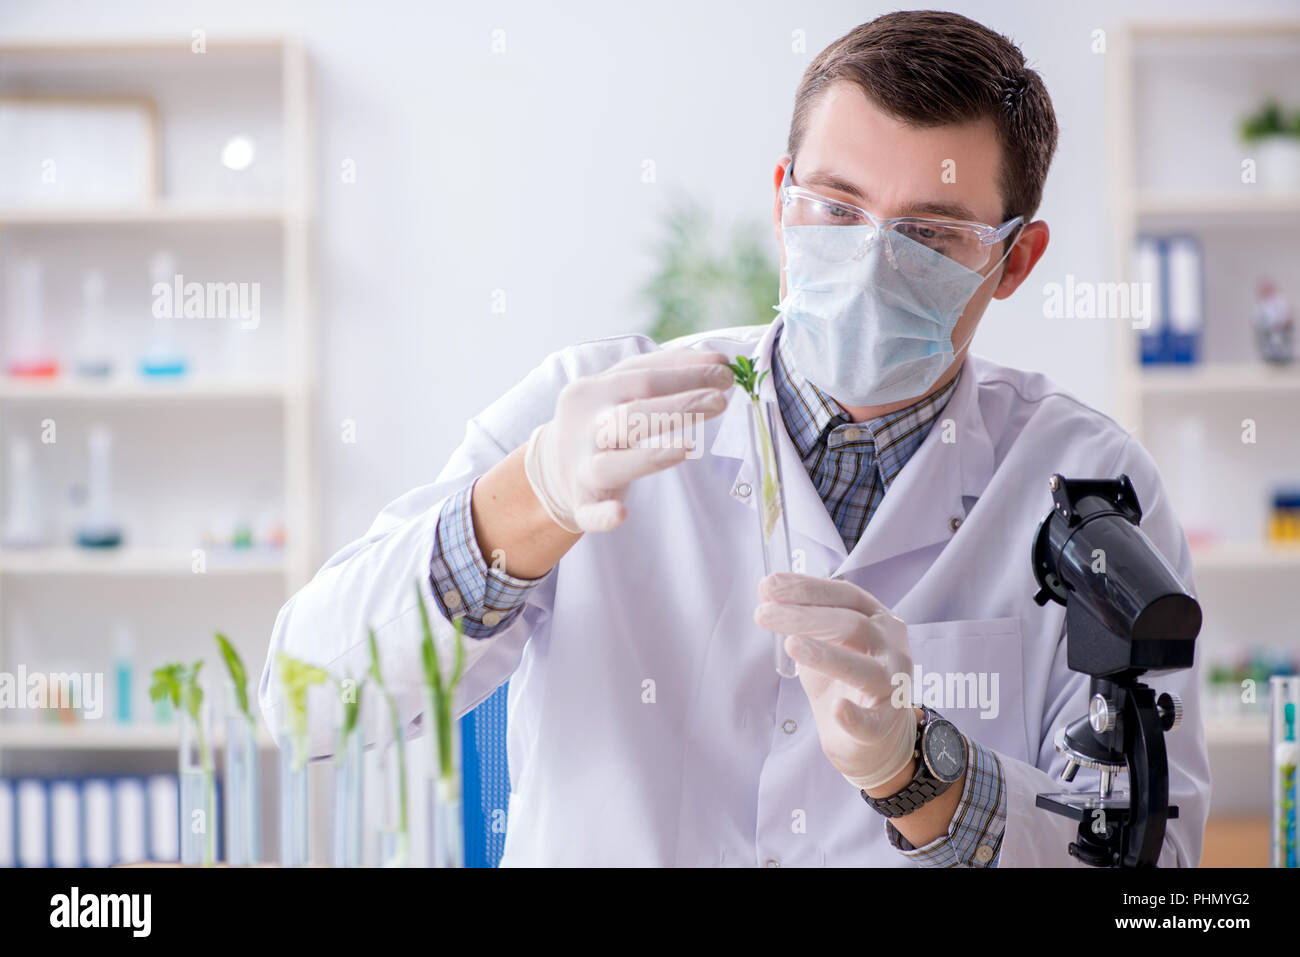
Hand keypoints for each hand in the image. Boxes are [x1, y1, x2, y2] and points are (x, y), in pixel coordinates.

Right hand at [524, 349, 732, 533]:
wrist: (554, 466)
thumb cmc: (602, 420)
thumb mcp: (620, 388)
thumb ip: (663, 370)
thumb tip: (718, 360)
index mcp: (593, 390)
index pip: (643, 376)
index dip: (685, 373)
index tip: (725, 372)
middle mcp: (584, 425)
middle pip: (631, 415)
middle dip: (679, 406)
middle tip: (720, 400)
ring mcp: (581, 466)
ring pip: (612, 464)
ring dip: (651, 456)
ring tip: (691, 447)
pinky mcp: (581, 503)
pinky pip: (590, 513)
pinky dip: (603, 515)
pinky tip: (621, 514)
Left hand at [754, 572, 916, 791]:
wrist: (876, 733)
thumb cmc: (846, 678)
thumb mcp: (823, 642)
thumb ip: (802, 618)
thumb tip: (767, 589)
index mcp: (877, 619)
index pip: (846, 595)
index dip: (808, 588)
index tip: (770, 584)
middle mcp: (891, 647)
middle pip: (852, 625)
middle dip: (804, 617)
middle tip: (763, 614)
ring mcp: (893, 685)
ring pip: (863, 668)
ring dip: (825, 655)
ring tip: (790, 645)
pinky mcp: (885, 724)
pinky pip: (870, 721)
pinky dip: (853, 716)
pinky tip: (836, 709)